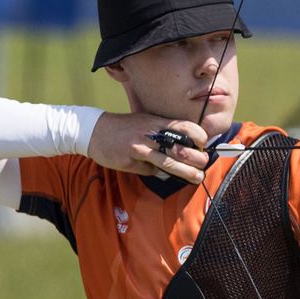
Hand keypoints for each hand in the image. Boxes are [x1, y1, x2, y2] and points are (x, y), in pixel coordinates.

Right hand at [88, 112, 209, 183]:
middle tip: (204, 164)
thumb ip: (166, 131)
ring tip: (198, 177)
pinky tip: (159, 172)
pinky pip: (149, 171)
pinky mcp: (130, 161)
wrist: (95, 131)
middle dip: (197, 158)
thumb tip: (187, 147)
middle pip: (180, 148)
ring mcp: (139, 148)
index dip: (198, 137)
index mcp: (156, 122)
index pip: (184, 127)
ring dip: (186, 172)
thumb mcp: (147, 121)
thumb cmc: (126, 127)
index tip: (203, 145)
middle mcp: (149, 133)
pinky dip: (157, 173)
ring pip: (168, 163)